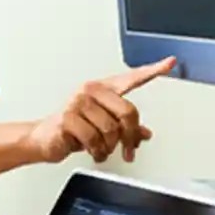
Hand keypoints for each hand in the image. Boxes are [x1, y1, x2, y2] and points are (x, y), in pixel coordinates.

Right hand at [28, 57, 174, 164]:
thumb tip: (144, 134)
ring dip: (110, 147)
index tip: (170, 63)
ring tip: (103, 150)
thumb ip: (124, 128)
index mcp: (102, 89)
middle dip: (130, 136)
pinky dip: (97, 151)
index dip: (152, 70)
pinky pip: (94, 138)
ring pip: (111, 129)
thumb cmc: (72, 129)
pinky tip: (94, 151)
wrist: (44, 139)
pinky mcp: (67, 118)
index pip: (131, 78)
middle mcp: (90, 92)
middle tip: (128, 149)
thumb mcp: (102, 127)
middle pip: (128, 112)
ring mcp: (78, 103)